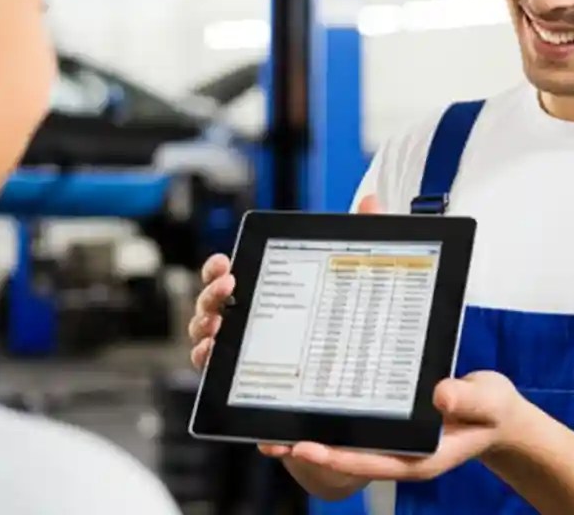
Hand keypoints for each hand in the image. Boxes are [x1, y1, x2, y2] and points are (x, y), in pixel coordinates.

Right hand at [188, 194, 379, 370]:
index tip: (225, 264)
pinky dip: (204, 357)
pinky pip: (213, 366)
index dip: (217, 269)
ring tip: (217, 323)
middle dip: (210, 292)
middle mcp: (248, 316)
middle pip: (212, 302)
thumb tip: (371, 200)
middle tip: (227, 288)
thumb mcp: (356, 269)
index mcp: (264, 287)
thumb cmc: (350, 313)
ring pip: (206, 332)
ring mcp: (243, 345)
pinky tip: (212, 351)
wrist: (361, 362)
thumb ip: (364, 232)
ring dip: (202, 323)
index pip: (227, 275)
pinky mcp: (243, 373)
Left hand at [271, 372, 525, 481]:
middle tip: (270, 441)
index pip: (372, 461)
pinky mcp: (388, 427)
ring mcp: (392, 443)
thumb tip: (441, 393)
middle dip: (309, 450)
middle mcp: (400, 454)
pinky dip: (329, 420)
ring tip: (270, 431)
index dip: (338, 457)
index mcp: (421, 457)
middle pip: (348, 457)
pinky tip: (303, 407)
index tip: (306, 448)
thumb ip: (469, 399)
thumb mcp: (489, 400)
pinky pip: (354, 428)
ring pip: (345, 444)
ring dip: (310, 437)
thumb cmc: (493, 410)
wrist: (496, 415)